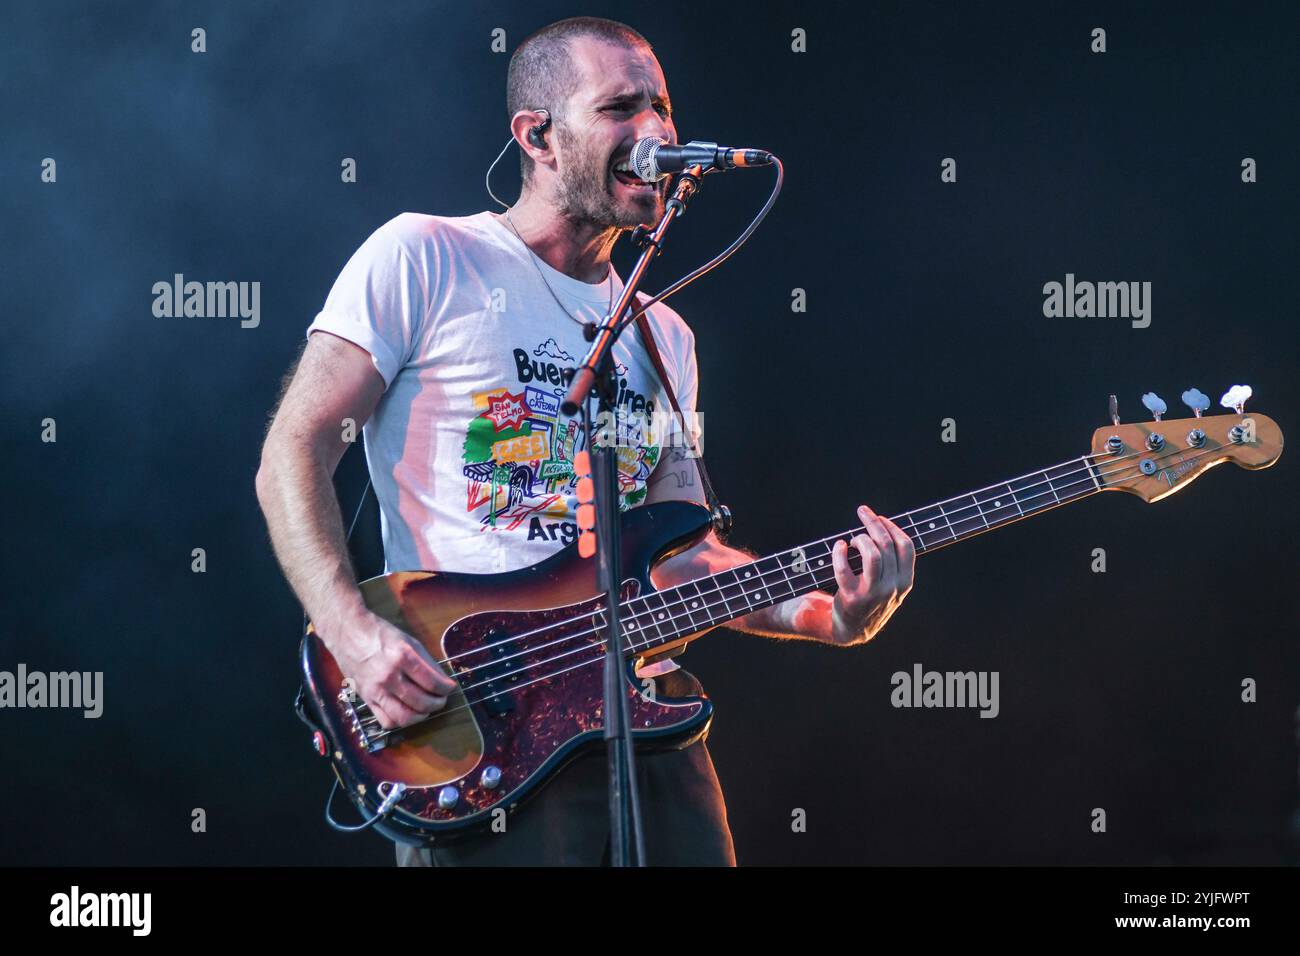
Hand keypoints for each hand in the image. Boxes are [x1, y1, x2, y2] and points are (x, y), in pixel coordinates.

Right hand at [324, 609, 457, 728]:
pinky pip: (385, 720)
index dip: (446, 688)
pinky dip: (400, 722)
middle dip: (437, 703)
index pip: (432, 682)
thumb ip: (427, 662)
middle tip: (441, 699)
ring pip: (404, 717)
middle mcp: (388, 676)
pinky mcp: (366, 698)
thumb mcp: (409, 641)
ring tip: (427, 709)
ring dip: (421, 716)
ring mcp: (375, 689)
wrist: (347, 632)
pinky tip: (407, 713)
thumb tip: (443, 681)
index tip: (450, 688)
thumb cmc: (380, 633)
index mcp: (402, 657)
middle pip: (420, 702)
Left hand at [827, 504, 915, 645]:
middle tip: (862, 512)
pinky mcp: (852, 598)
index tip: (880, 518)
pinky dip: (840, 552)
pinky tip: (839, 546)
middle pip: (888, 545)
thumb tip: (884, 525)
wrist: (854, 628)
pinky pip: (844, 569)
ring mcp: (873, 594)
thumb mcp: (892, 584)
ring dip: (862, 539)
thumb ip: (894, 562)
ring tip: (854, 539)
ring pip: (872, 555)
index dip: (892, 527)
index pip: (906, 546)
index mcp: (905, 581)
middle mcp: (892, 588)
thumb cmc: (872, 598)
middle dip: (874, 523)